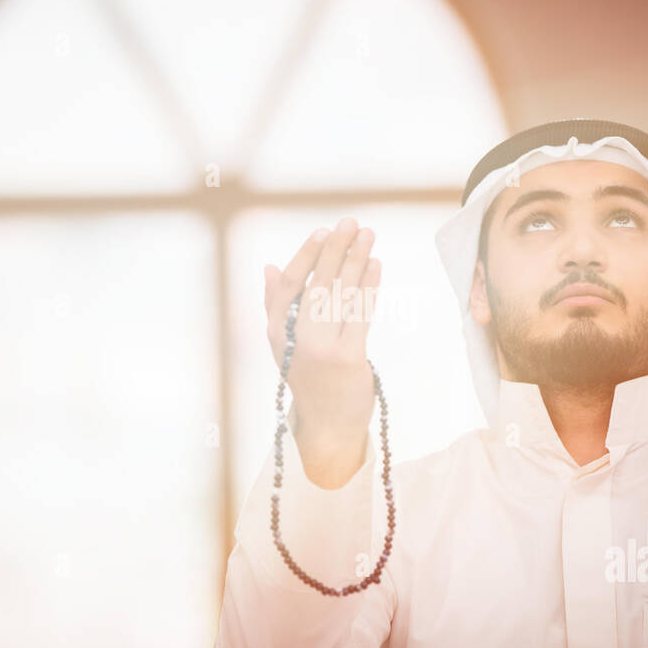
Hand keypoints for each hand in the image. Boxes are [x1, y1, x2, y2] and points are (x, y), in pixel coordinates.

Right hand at [263, 217, 381, 486]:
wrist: (328, 425)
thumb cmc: (309, 378)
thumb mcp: (285, 344)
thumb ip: (276, 306)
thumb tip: (271, 266)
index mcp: (277, 333)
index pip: (289, 285)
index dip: (306, 256)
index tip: (322, 232)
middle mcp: (297, 339)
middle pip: (318, 283)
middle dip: (336, 249)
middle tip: (350, 222)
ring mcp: (323, 349)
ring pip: (342, 295)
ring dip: (357, 260)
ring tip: (368, 235)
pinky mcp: (349, 358)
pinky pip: (361, 314)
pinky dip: (369, 286)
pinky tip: (376, 265)